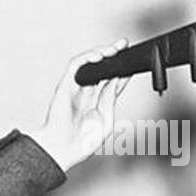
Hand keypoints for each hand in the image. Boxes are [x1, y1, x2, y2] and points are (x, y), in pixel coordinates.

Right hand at [27, 40, 128, 172]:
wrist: (63, 150)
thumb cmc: (81, 142)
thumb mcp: (106, 120)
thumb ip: (111, 99)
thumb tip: (117, 80)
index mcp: (95, 103)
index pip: (110, 81)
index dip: (121, 69)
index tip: (132, 61)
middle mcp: (85, 93)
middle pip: (100, 68)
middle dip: (112, 55)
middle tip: (124, 45)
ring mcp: (74, 88)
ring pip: (87, 63)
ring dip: (100, 52)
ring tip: (114, 48)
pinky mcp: (65, 85)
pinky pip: (75, 66)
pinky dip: (87, 57)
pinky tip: (99, 56)